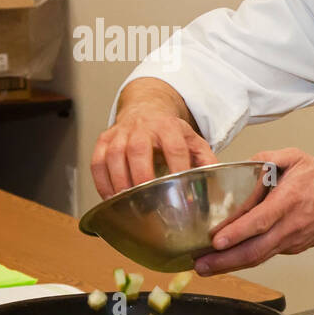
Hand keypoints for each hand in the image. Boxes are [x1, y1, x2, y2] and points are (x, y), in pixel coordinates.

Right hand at [92, 88, 215, 197]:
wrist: (145, 109)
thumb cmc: (170, 132)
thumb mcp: (193, 140)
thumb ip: (205, 161)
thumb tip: (216, 185)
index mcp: (169, 127)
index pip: (174, 148)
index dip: (178, 170)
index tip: (183, 194)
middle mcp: (142, 128)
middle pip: (138, 150)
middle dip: (142, 177)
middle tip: (148, 202)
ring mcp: (120, 134)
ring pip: (114, 156)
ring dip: (120, 183)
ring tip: (128, 205)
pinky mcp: (104, 140)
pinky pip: (97, 162)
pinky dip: (101, 182)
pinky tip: (111, 199)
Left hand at [193, 148, 313, 274]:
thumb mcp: (295, 157)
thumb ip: (266, 158)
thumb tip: (241, 166)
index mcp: (290, 200)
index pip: (260, 220)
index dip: (237, 233)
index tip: (216, 241)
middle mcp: (292, 225)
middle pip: (256, 250)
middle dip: (225, 260)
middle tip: (200, 264)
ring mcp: (294, 240)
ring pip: (260, 257)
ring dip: (231, 265)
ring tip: (207, 267)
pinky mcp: (295, 248)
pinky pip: (268, 255)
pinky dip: (247, 259)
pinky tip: (230, 259)